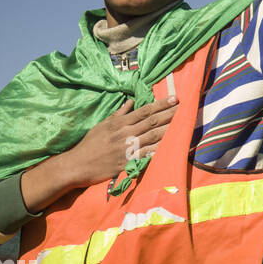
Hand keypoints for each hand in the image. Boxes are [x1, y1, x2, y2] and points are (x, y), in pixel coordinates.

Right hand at [64, 97, 178, 186]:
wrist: (76, 165)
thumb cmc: (90, 144)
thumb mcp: (102, 125)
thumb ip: (119, 114)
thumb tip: (131, 102)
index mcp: (120, 123)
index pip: (145, 110)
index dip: (161, 104)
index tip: (175, 98)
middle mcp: (125, 133)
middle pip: (153, 122)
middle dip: (171, 114)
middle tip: (186, 107)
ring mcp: (127, 148)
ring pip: (153, 137)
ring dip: (171, 130)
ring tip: (185, 123)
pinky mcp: (128, 162)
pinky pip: (147, 155)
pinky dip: (160, 150)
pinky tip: (173, 146)